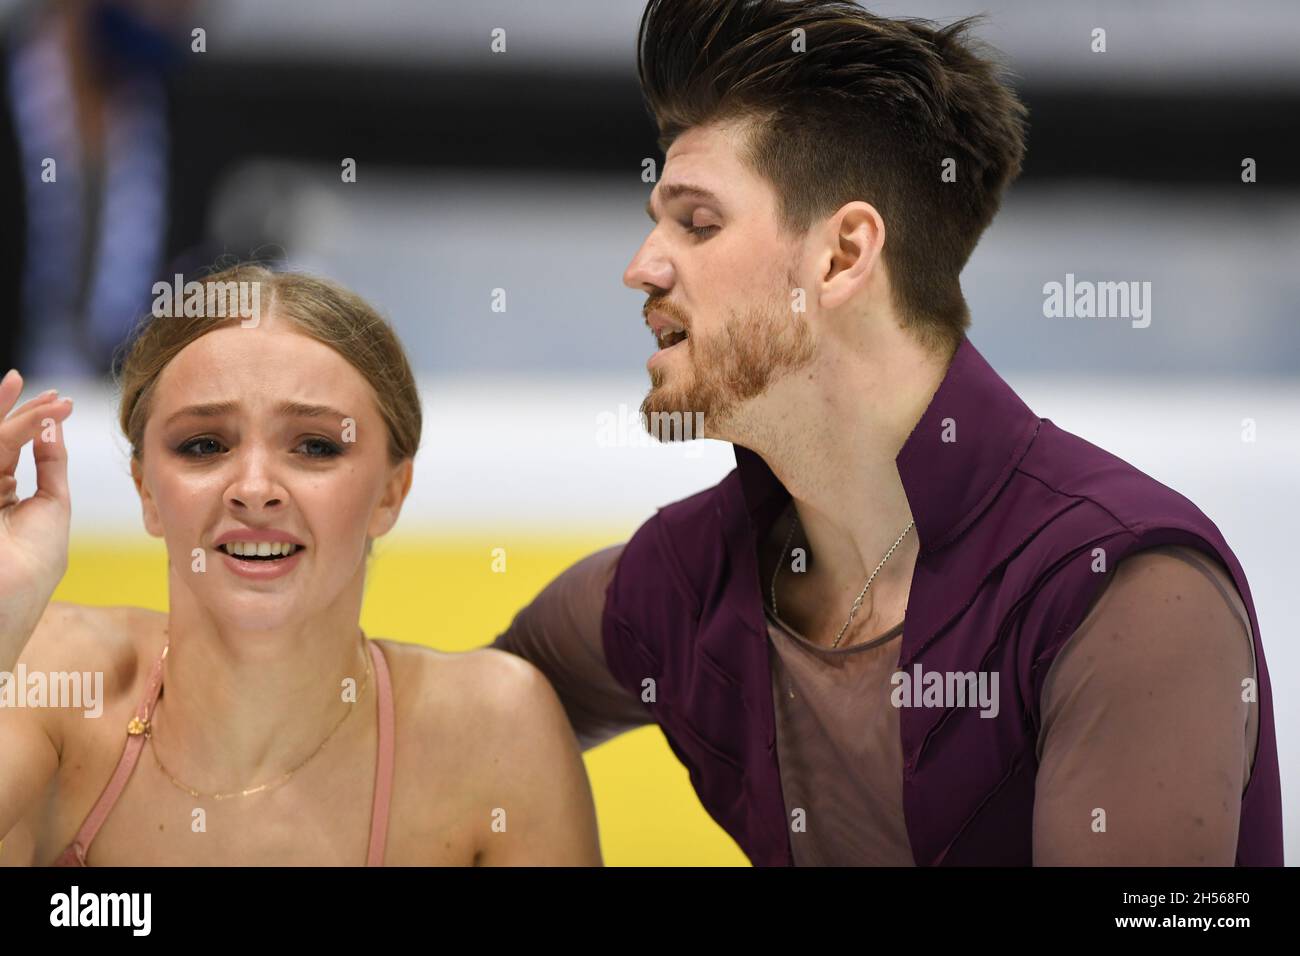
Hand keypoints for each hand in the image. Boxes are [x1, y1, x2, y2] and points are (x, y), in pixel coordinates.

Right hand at [0, 369, 73, 658]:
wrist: (7, 605)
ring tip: (58, 401)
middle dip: (22, 409)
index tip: (61, 402)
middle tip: (54, 392)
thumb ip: (50, 465)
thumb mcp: (52, 508)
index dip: (32, 422)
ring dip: (22, 416)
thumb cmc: (32, 569)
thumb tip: (53, 425)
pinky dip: (15, 430)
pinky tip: (39, 418)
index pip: (11, 448)